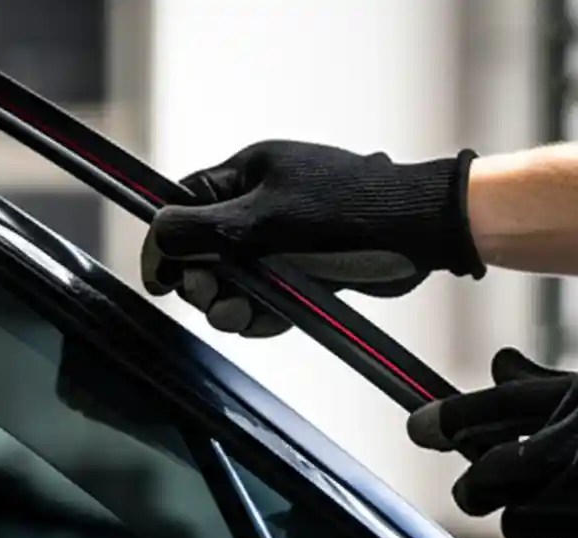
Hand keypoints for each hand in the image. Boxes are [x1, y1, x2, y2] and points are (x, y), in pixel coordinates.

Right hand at [142, 140, 484, 336]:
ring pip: (238, 281)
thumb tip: (158, 235)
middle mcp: (261, 205)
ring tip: (240, 317)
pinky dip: (265, 313)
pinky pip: (271, 296)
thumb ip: (205, 230)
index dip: (167, 244)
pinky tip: (266, 323)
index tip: (160, 282)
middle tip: (214, 299)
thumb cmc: (346, 211)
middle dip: (206, 282)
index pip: (185, 206)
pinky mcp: (309, 268)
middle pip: (207, 251)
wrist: (419, 231)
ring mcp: (286, 238)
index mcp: (246, 174)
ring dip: (233, 304)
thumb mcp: (263, 219)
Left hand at [407, 348, 577, 537]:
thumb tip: (499, 363)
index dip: (447, 420)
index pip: (493, 407)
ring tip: (570, 523)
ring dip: (529, 527)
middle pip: (488, 473)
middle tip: (485, 495)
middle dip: (479, 486)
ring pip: (515, 523)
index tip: (420, 428)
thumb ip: (560, 387)